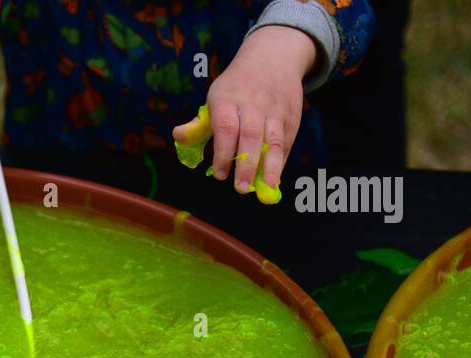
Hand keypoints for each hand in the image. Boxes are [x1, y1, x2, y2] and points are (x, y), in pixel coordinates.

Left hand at [173, 25, 315, 193]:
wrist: (273, 57)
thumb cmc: (237, 86)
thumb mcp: (215, 97)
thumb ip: (200, 123)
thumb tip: (179, 136)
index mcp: (227, 99)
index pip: (225, 127)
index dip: (222, 152)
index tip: (219, 174)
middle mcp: (252, 104)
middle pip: (250, 136)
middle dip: (245, 164)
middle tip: (239, 188)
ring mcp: (274, 110)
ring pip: (273, 140)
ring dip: (269, 167)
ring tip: (265, 188)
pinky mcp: (291, 115)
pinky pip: (285, 141)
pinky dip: (280, 161)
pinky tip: (273, 177)